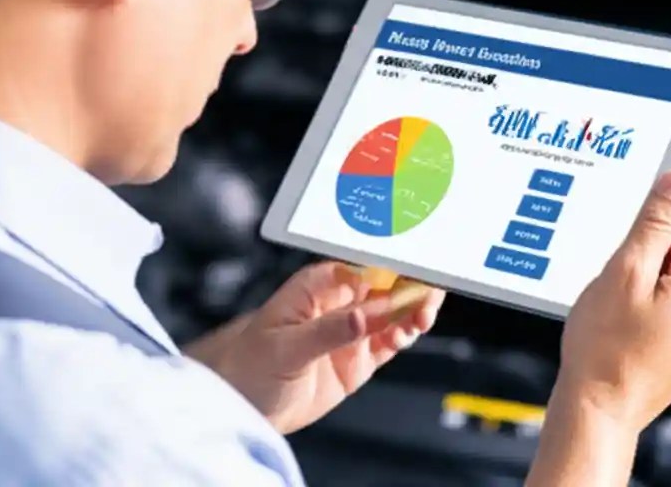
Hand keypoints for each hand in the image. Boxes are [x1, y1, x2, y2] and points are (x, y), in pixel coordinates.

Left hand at [185, 262, 444, 433]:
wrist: (240, 408)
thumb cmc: (247, 367)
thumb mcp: (285, 347)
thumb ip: (327, 331)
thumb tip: (362, 317)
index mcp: (318, 285)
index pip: (363, 265)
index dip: (392, 262)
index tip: (415, 266)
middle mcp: (339, 302)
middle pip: (386, 284)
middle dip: (411, 284)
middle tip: (430, 292)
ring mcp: (351, 330)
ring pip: (394, 311)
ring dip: (413, 309)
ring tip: (423, 315)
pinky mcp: (358, 358)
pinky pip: (391, 339)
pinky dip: (406, 334)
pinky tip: (411, 331)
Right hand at [558, 170, 670, 432]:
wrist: (596, 410)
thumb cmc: (604, 353)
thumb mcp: (624, 272)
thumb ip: (654, 222)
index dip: (648, 234)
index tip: (625, 254)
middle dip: (646, 260)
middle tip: (618, 289)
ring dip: (644, 283)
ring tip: (620, 311)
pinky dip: (647, 304)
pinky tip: (626, 323)